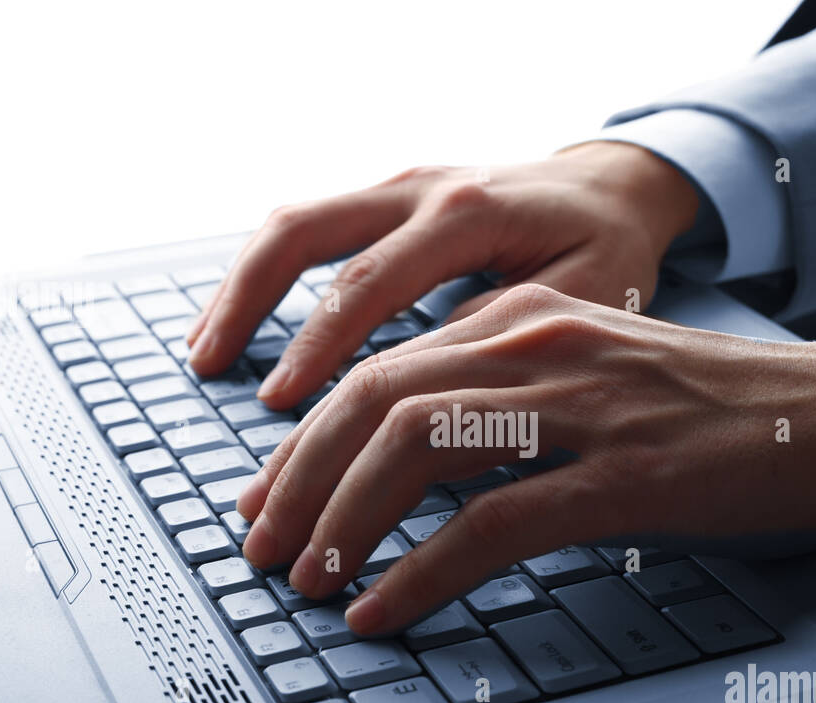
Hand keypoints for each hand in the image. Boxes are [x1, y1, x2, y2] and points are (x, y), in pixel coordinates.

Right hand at [185, 142, 701, 407]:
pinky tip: (238, 322)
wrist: (612, 189)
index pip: (370, 283)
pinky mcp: (386, 196)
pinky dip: (264, 274)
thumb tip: (414, 399)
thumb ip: (494, 338)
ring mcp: (397, 184)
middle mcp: (420, 186)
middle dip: (248, 304)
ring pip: (292, 222)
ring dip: (240, 287)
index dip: (318, 346)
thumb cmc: (603, 253)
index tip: (281, 405)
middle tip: (210, 374)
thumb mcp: (574, 302)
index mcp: (468, 213)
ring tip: (202, 354)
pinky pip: (309, 227)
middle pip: (304, 231)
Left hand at [234, 285, 815, 635]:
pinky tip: (384, 608)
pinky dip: (419, 572)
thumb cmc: (704, 405)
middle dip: (299, 477)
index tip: (270, 492)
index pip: (380, 366)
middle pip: (375, 398)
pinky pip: (490, 525)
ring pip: (416, 448)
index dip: (307, 436)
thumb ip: (500, 397)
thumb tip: (407, 464)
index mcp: (523, 313)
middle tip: (262, 542)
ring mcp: (580, 404)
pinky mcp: (620, 476)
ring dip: (342, 520)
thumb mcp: (587, 373)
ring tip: (309, 578)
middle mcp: (538, 341)